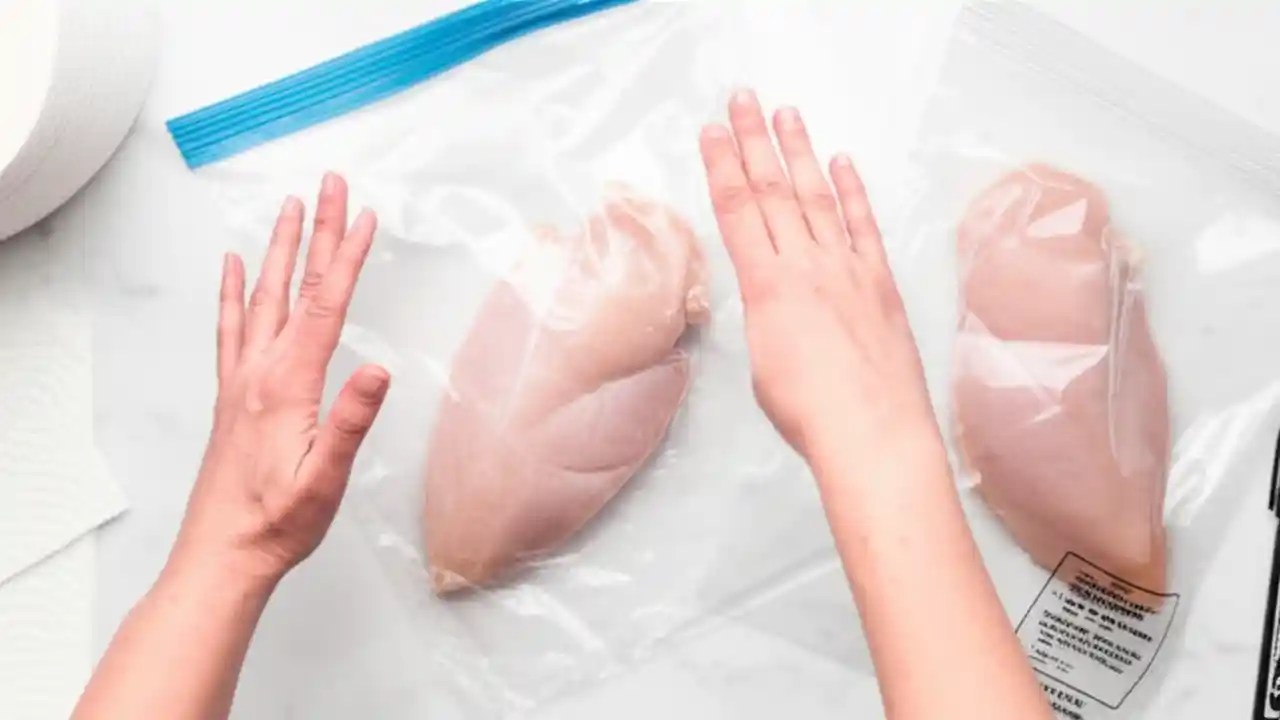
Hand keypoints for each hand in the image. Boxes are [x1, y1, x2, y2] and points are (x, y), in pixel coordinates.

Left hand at [171, 173, 388, 586]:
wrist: (224, 552)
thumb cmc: (279, 521)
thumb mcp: (326, 477)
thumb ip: (351, 420)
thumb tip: (379, 368)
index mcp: (288, 384)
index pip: (325, 305)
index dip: (348, 257)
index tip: (365, 215)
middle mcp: (260, 371)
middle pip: (294, 287)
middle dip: (315, 232)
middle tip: (327, 185)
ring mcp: (242, 380)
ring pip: (263, 298)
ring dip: (279, 250)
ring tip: (289, 209)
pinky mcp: (232, 395)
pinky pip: (231, 328)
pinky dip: (234, 293)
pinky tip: (235, 269)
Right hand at [699, 91, 935, 459]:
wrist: (871, 432)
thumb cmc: (807, 411)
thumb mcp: (762, 361)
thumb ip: (767, 316)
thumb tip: (778, 299)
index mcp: (766, 286)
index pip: (738, 211)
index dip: (722, 166)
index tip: (712, 130)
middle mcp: (805, 266)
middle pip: (774, 190)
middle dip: (754, 141)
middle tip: (744, 99)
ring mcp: (846, 269)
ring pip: (817, 197)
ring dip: (801, 152)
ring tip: (787, 114)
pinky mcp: (880, 282)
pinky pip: (863, 226)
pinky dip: (852, 192)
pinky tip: (842, 163)